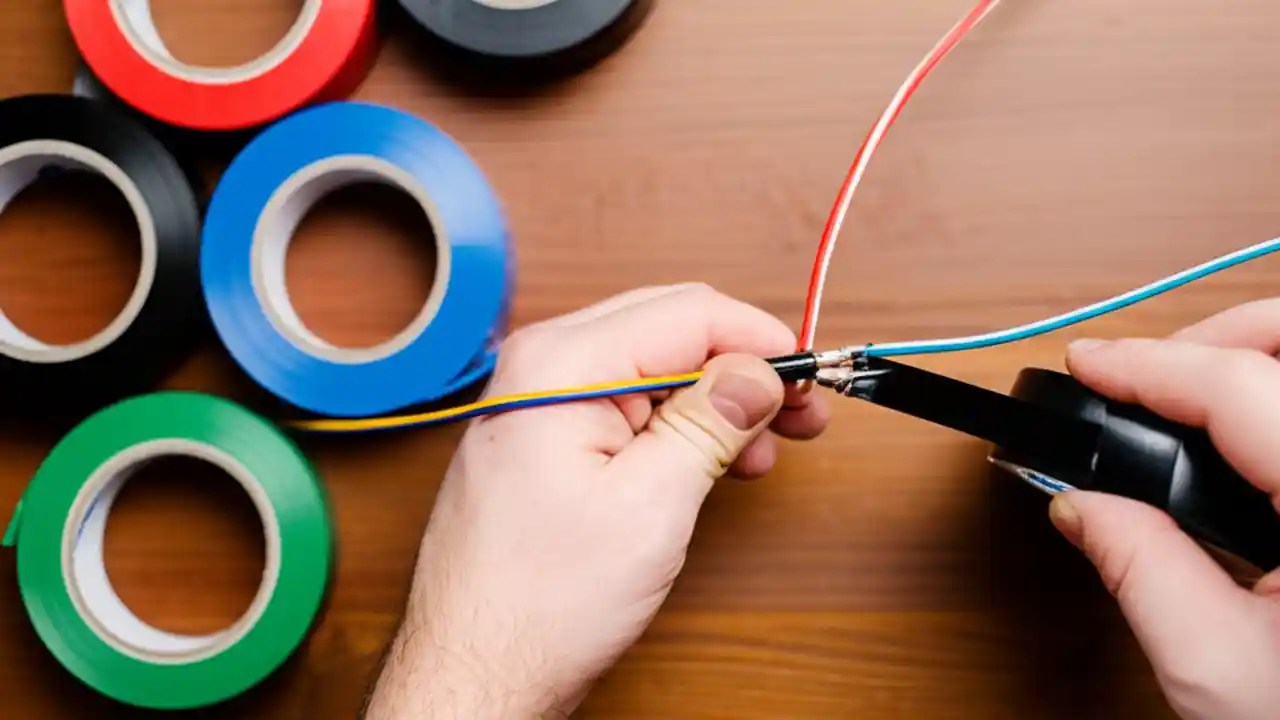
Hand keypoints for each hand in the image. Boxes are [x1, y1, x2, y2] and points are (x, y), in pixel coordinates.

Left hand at [364, 284, 828, 718]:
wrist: (474, 670)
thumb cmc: (539, 602)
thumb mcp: (651, 504)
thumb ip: (711, 421)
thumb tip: (760, 371)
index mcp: (559, 364)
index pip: (685, 312)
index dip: (759, 338)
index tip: (809, 373)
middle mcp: (541, 368)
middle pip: (669, 332)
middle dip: (742, 368)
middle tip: (804, 411)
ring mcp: (538, 404)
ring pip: (653, 372)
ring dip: (716, 401)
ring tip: (765, 450)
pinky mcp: (545, 441)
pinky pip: (626, 409)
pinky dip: (679, 427)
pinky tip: (715, 461)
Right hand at [1052, 300, 1279, 719]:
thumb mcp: (1221, 669)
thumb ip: (1141, 569)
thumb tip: (1082, 503)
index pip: (1240, 388)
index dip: (1149, 364)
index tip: (1089, 365)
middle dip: (1217, 332)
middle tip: (1144, 370)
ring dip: (1250, 357)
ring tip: (1185, 394)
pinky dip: (1273, 396)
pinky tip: (1240, 432)